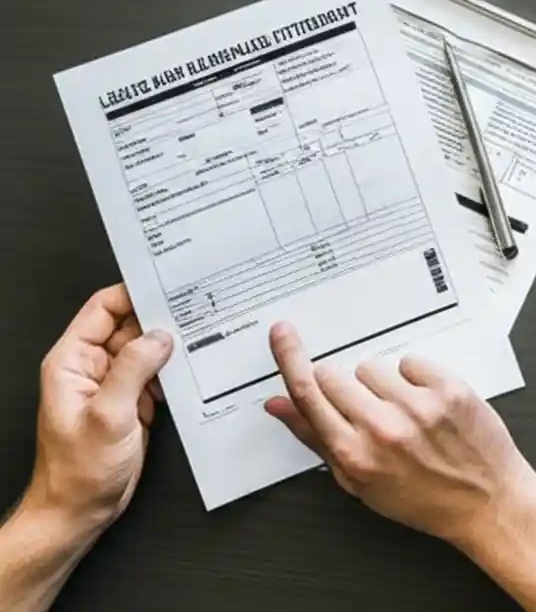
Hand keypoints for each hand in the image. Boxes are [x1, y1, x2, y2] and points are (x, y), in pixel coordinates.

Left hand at [26, 285, 172, 530]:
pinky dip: (175, 372)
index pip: (102, 310)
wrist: (80, 511)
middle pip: (130, 327)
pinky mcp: (132, 404)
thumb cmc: (78, 471)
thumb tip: (159, 336)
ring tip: (201, 335)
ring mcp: (114, 386)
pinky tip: (194, 368)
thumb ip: (133, 370)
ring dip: (171, 346)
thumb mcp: (107, 415)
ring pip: (147, 351)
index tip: (166, 287)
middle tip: (194, 309)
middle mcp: (92, 369)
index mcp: (72, 362)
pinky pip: (156, 376)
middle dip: (160, 319)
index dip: (133, 294)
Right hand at [263, 323, 535, 544]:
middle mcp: (382, 428)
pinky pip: (412, 361)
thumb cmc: (422, 498)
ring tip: (405, 412)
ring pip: (373, 365)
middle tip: (367, 407)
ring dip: (382, 383)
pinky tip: (428, 405)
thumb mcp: (359, 482)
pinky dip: (416, 377)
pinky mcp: (449, 390)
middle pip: (335, 375)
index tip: (282, 334)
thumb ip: (316, 439)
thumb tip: (278, 404)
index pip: (308, 394)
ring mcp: (417, 406)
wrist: (488, 502)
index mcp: (353, 454)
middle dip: (342, 386)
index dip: (290, 359)